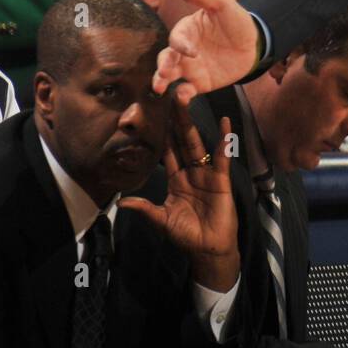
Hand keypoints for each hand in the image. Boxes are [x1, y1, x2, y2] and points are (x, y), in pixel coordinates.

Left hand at [121, 103, 239, 291]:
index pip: (168, 152)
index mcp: (176, 180)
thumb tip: (122, 202)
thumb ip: (145, 209)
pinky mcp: (221, 179)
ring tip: (189, 103)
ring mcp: (206, 173)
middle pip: (182, 142)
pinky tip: (225, 122)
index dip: (163, 135)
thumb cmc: (186, 235)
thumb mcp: (161, 221)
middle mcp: (190, 172)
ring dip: (193, 124)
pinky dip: (224, 139)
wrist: (209, 248)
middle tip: (172, 98)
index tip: (157, 115)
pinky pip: (222, 156)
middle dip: (176, 122)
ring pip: (198, 144)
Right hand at [153, 0, 260, 105]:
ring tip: (160, 88)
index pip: (177, 38)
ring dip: (162, 81)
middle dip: (162, 66)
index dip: (180, 45)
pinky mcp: (201, 83)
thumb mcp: (221, 4)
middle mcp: (184, 50)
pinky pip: (187, 90)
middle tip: (162, 74)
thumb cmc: (236, 20)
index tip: (190, 51)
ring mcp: (191, 68)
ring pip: (170, 76)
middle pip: (166, 58)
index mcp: (187, 30)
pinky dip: (182, 94)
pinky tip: (184, 96)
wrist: (254, 43)